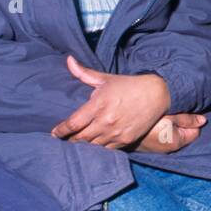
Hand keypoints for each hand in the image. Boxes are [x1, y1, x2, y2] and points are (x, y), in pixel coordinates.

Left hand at [51, 55, 169, 147]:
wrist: (156, 94)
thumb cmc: (128, 85)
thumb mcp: (106, 78)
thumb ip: (84, 73)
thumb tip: (69, 60)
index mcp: (98, 104)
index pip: (73, 123)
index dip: (61, 130)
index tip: (55, 133)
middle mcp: (105, 121)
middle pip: (80, 138)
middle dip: (70, 140)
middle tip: (63, 140)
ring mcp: (116, 132)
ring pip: (92, 146)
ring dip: (83, 146)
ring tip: (76, 145)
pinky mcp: (126, 139)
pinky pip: (107, 150)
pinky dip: (98, 149)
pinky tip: (94, 147)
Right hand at [134, 112, 206, 153]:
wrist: (120, 126)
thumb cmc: (147, 121)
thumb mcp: (170, 116)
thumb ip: (187, 119)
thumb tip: (203, 121)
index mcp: (177, 142)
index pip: (195, 131)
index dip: (192, 119)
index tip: (185, 110)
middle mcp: (168, 149)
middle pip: (182, 133)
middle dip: (181, 122)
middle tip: (174, 111)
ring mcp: (157, 148)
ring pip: (171, 134)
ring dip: (169, 125)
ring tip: (162, 114)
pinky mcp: (147, 145)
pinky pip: (160, 136)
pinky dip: (160, 129)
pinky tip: (154, 121)